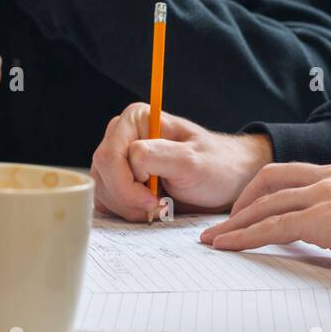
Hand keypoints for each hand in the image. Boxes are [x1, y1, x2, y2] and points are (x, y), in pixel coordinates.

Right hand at [90, 102, 272, 220]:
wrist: (228, 181)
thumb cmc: (216, 166)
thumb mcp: (192, 161)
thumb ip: (159, 155)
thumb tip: (131, 157)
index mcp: (136, 119)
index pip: (109, 155)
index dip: (126, 184)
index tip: (153, 200)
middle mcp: (123, 136)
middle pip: (102, 174)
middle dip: (127, 198)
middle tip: (159, 207)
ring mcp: (120, 159)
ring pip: (103, 190)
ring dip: (128, 208)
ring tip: (160, 206)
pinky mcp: (121, 181)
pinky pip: (108, 201)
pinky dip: (127, 212)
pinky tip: (151, 209)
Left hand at [201, 163, 330, 267]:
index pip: (297, 174)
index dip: (270, 188)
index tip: (254, 205)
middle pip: (272, 179)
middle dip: (244, 199)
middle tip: (227, 220)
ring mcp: (325, 194)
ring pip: (265, 202)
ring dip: (236, 221)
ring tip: (215, 238)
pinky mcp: (321, 218)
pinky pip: (272, 226)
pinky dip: (244, 235)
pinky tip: (228, 245)